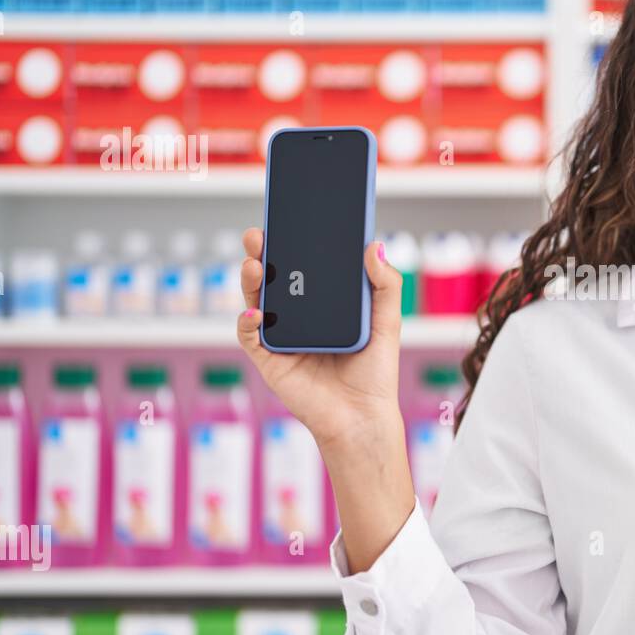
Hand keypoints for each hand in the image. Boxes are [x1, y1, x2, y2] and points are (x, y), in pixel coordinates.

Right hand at [235, 227, 404, 448]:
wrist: (362, 418)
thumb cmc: (375, 372)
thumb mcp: (387, 323)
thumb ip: (385, 285)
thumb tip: (374, 245)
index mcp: (324, 302)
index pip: (304, 264)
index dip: (293, 240)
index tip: (288, 216)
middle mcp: (299, 314)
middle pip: (274, 275)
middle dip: (262, 251)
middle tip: (259, 234)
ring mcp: (281, 334)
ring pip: (256, 298)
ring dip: (250, 279)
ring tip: (255, 264)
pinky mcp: (269, 359)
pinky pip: (250, 335)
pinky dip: (248, 321)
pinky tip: (256, 312)